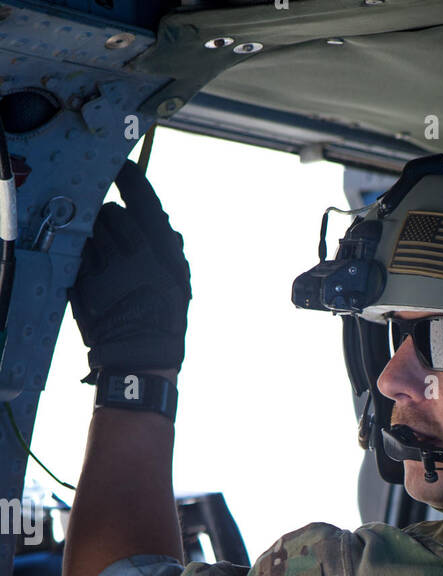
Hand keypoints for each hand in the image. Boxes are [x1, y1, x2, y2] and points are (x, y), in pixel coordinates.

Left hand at [69, 159, 191, 377]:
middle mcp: (130, 248)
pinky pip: (78, 254)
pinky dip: (84, 258)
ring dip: (96, 238)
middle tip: (119, 237)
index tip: (120, 167)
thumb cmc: (165, 318)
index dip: (128, 176)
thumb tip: (162, 227)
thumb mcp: (179, 279)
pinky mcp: (81, 278)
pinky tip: (96, 273)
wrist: (141, 355)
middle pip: (109, 211)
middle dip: (112, 220)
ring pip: (90, 231)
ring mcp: (102, 262)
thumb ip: (169, 247)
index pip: (140, 194)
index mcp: (159, 246)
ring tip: (107, 259)